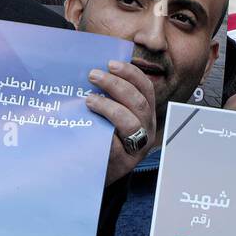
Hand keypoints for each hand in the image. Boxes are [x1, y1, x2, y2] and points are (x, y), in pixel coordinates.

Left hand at [85, 60, 155, 184]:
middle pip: (139, 103)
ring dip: (109, 106)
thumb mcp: (108, 116)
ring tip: (89, 100)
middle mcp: (146, 129)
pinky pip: (115, 145)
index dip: (131, 74)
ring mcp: (137, 148)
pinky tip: (89, 125)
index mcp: (145, 114)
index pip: (145, 89)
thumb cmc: (99, 138)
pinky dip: (103, 132)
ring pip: (131, 122)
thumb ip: (106, 96)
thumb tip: (90, 70)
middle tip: (93, 75)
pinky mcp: (123, 163)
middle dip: (116, 85)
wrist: (93, 172)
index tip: (111, 63)